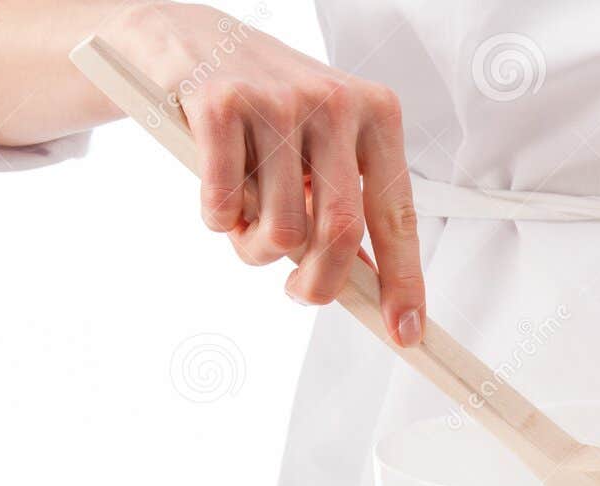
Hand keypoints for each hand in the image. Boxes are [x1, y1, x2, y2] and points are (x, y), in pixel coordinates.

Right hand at [111, 3, 423, 341]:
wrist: (193, 39)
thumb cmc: (271, 110)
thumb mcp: (325, 147)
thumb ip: (348, 208)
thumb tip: (370, 288)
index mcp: (377, 115)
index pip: (398, 216)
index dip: (403, 282)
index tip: (406, 332)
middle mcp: (335, 103)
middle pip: (340, 233)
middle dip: (318, 283)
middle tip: (300, 292)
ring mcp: (278, 101)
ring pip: (279, 230)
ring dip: (256, 248)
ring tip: (247, 219)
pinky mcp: (221, 105)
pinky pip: (224, 208)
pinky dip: (218, 219)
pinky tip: (217, 188)